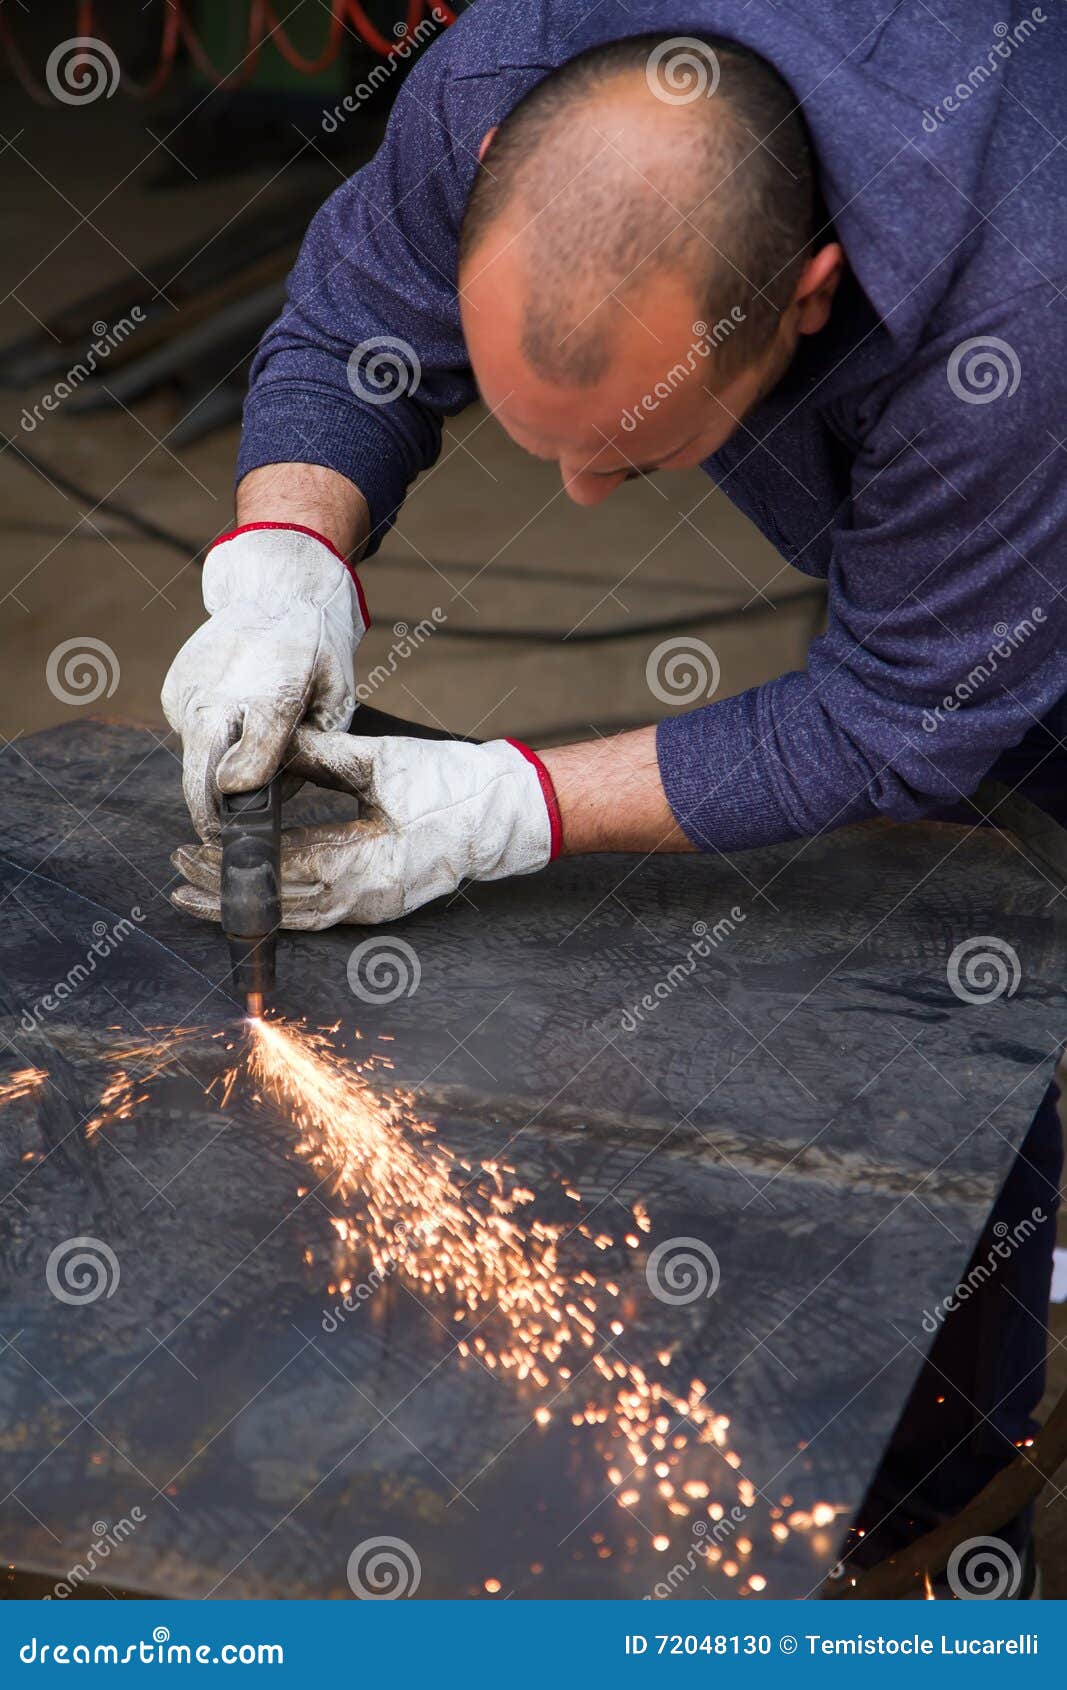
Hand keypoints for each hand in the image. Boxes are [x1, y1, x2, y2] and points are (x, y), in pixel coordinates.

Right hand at [161, 524, 367, 840]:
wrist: (273, 591)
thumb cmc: (315, 652)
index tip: (246, 824)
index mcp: (275, 694)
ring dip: (213, 772)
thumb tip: (276, 794)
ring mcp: (191, 690)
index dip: (246, 798)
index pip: (250, 761)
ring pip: (194, 756)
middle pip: (203, 770)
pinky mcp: (173, 689)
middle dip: (210, 812)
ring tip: (244, 757)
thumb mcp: (335, 698)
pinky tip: (230, 720)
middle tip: (222, 839)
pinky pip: (187, 734)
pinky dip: (207, 740)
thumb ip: (312, 749)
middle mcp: (223, 692)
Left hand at [170, 726, 560, 928]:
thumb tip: (266, 747)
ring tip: (196, 898)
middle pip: (279, 901)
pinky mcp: (374, 905)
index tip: (193, 847)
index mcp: (365, 861)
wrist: (501, 814)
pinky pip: (315, 915)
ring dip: (244, 906)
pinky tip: (251, 902)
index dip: (234, 859)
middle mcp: (363, 896)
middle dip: (224, 889)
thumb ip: (320, 757)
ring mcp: (370, 908)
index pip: (283, 865)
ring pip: (293, 917)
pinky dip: (277, 909)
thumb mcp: (381, 761)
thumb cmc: (449, 785)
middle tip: (177, 873)